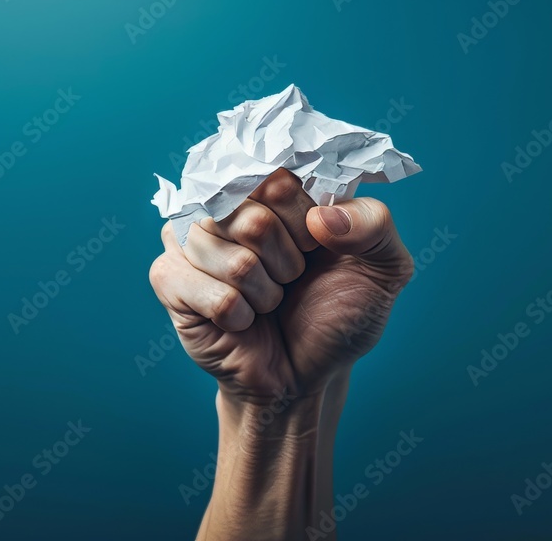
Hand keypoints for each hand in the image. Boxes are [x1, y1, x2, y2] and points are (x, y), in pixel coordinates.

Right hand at [149, 169, 413, 402]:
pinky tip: (241, 320)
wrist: (306, 374)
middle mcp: (228, 201)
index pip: (280, 177)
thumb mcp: (383, 267)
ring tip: (267, 299)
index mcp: (275, 185)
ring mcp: (191, 237)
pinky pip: (211, 292)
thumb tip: (322, 218)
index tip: (316, 245)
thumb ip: (374, 224)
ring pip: (231, 257)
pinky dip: (238, 315)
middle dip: (287, 262)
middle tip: (291, 279)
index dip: (305, 220)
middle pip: (254, 218)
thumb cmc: (338, 313)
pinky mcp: (168, 277)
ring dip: (263, 292)